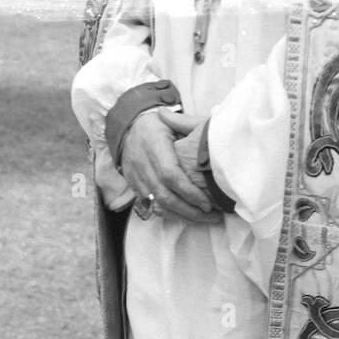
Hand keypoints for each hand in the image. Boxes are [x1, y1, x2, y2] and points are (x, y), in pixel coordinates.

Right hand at [120, 108, 218, 224]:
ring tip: (202, 218)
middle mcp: (142, 162)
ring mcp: (136, 175)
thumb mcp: (170, 120)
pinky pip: (150, 205)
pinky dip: (168, 213)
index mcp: (154, 144)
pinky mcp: (133, 184)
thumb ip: (186, 125)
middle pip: (164, 195)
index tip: (207, 202)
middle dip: (188, 210)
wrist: (128, 127)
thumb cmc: (156, 124)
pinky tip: (185, 215)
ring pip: (157, 204)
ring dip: (181, 215)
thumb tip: (208, 131)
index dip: (189, 191)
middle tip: (210, 215)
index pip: (170, 175)